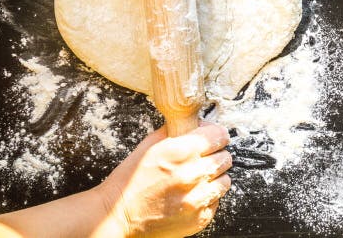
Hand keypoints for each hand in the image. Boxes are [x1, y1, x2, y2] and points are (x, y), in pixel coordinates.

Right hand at [94, 122, 231, 237]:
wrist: (117, 216)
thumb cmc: (130, 180)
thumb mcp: (149, 146)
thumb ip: (175, 132)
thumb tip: (197, 124)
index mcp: (181, 151)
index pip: (219, 135)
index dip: (217, 135)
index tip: (214, 138)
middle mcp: (193, 174)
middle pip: (225, 158)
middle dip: (216, 156)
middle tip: (204, 159)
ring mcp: (197, 198)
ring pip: (225, 180)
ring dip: (215, 178)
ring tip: (198, 179)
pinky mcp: (199, 218)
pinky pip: (216, 201)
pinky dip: (208, 197)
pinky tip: (191, 195)